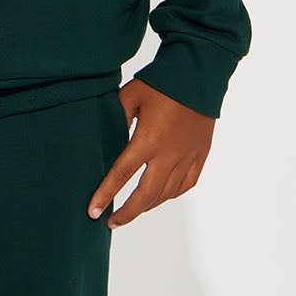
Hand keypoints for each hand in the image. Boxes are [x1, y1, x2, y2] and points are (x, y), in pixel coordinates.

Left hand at [88, 82, 213, 226]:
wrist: (199, 73)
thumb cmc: (161, 82)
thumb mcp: (131, 96)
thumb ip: (115, 119)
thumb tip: (101, 140)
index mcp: (149, 138)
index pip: (122, 174)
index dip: (106, 195)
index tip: (94, 212)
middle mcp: (170, 152)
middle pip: (146, 195)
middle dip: (127, 213)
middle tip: (111, 222)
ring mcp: (188, 155)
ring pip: (167, 193)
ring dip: (147, 206)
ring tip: (132, 210)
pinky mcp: (201, 154)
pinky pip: (187, 184)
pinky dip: (171, 195)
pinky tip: (159, 197)